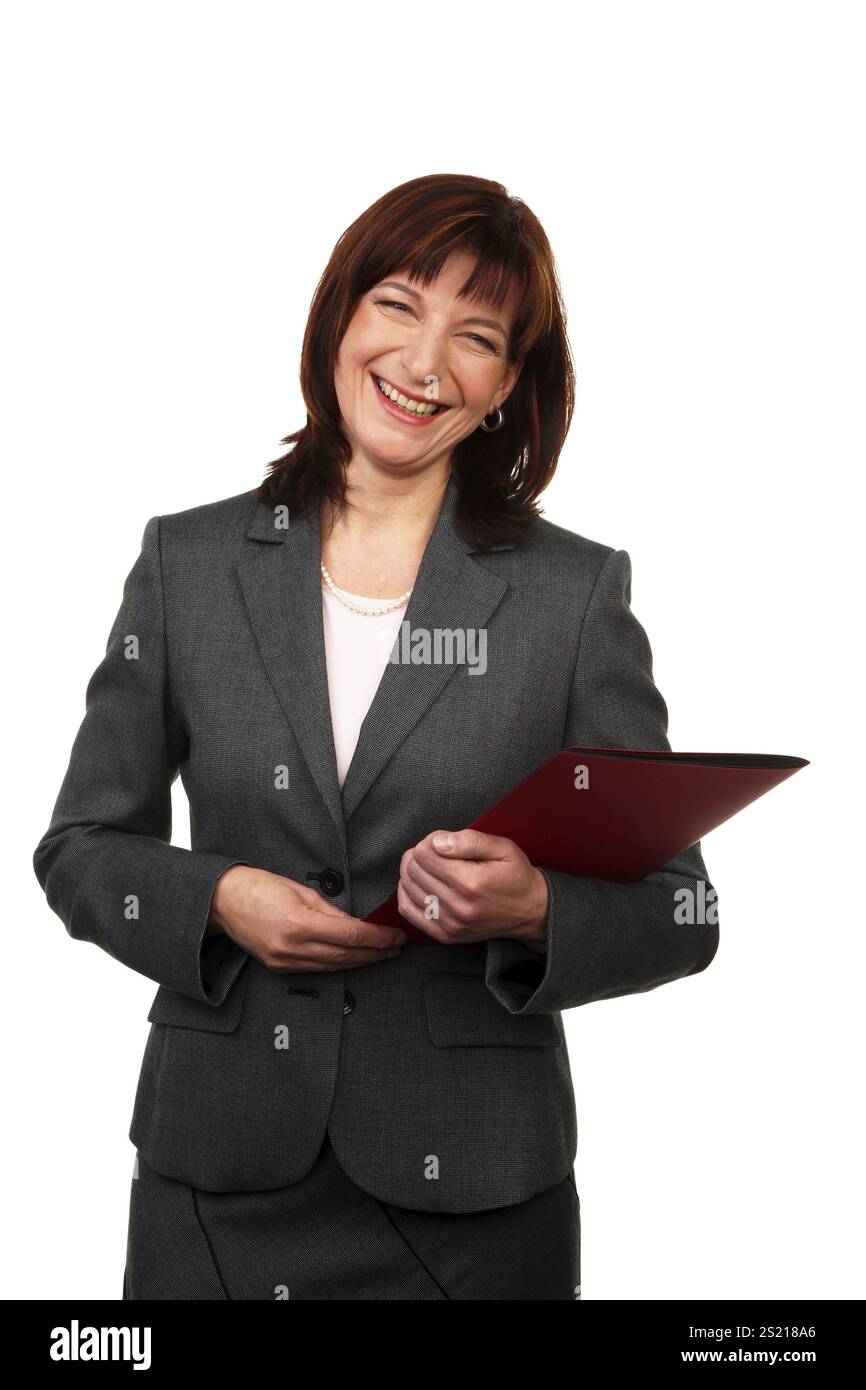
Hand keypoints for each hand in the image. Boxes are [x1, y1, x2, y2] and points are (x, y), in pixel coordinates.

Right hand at [206, 865, 406, 971]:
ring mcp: (284, 961)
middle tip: (397, 947)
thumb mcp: (301, 891)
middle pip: (345, 956)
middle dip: (376, 953)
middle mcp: (292, 947)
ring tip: (382, 954)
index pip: (350, 936)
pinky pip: (317, 969)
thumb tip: (357, 925)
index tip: (395, 935)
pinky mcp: (279, 967)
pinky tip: (353, 958)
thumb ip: (331, 911)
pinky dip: (339, 964)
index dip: (378, 938)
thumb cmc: (261, 887)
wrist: (223, 901)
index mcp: (299, 923)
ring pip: (334, 966)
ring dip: (361, 962)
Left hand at [396, 829, 548, 950]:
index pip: (424, 853)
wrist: (529, 912)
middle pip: (412, 869)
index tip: (444, 841)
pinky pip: (408, 910)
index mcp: (471, 882)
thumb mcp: (503, 848)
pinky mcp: (444, 935)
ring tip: (432, 866)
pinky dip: (407, 892)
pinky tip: (421, 884)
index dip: (431, 840)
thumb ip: (470, 840)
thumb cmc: (516, 876)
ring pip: (407, 887)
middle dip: (420, 854)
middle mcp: (457, 906)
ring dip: (413, 871)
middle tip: (438, 852)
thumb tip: (437, 842)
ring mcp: (449, 924)